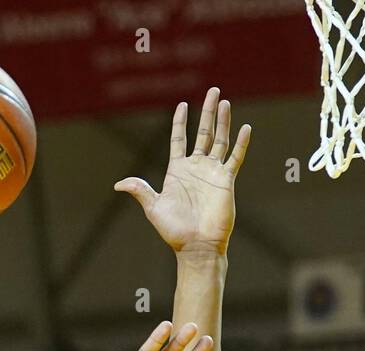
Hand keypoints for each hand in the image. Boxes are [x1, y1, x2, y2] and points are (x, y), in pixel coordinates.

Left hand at [113, 88, 250, 257]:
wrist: (196, 245)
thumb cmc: (174, 230)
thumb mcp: (154, 207)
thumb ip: (141, 190)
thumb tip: (119, 184)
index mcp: (177, 170)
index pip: (179, 139)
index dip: (180, 122)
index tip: (182, 105)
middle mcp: (196, 168)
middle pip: (203, 133)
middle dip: (207, 112)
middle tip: (213, 91)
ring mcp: (212, 173)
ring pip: (220, 140)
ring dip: (223, 121)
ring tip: (225, 102)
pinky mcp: (226, 181)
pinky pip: (234, 158)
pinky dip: (240, 144)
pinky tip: (245, 129)